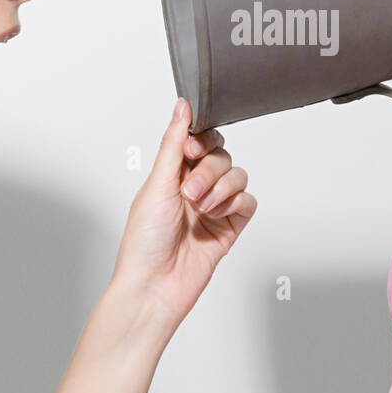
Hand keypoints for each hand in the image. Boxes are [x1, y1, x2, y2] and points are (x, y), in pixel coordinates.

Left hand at [113, 98, 256, 324]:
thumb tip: (182, 106)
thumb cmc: (144, 241)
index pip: (198, 140)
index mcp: (172, 174)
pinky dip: (235, 204)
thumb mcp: (156, 184)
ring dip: (220, 188)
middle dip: (208, 171)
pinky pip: (247, 201)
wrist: (155, 286)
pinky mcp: (230, 227)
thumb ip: (174, 143)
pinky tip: (216, 216)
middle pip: (220, 156)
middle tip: (190, 192)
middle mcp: (194, 187)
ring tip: (201, 209)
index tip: (191, 148)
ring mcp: (213, 207)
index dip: (200, 139)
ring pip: (236, 176)